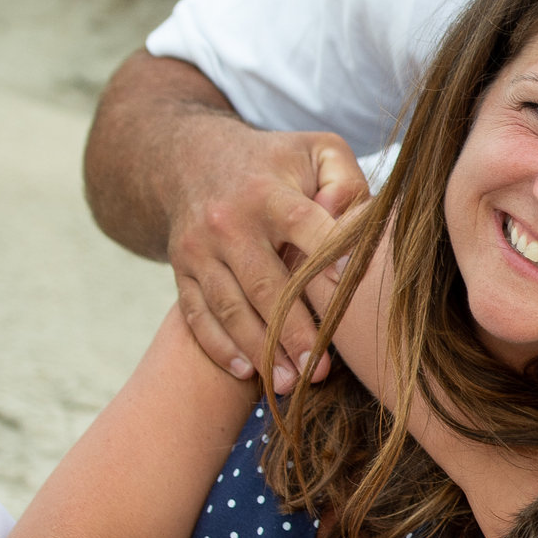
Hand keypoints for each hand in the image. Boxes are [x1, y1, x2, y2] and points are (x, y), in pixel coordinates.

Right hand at [167, 121, 367, 392]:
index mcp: (268, 191)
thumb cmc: (275, 163)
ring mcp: (199, 249)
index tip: (350, 284)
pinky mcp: (182, 271)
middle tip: (322, 369)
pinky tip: (246, 373)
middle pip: (265, 282)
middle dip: (293, 330)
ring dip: (260, 350)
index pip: (304, 224)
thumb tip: (354, 224)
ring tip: (291, 384)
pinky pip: (197, 315)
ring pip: (230, 307)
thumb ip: (346, 181)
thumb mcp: (316, 152)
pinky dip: (219, 347)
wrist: (188, 158)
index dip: (329, 253)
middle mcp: (228, 222)